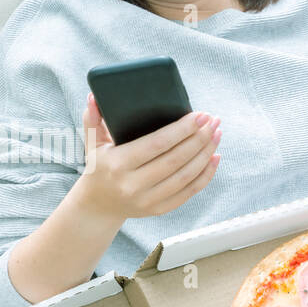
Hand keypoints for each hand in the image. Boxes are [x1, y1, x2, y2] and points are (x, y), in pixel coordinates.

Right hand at [76, 93, 221, 221]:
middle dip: (199, 138)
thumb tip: (94, 96)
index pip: (157, 144)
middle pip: (176, 159)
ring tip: (216, 134)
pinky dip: (205, 175)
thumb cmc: (98, 167)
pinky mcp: (158, 209)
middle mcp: (132, 185)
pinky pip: (188, 192)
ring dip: (206, 154)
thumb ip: (92, 119)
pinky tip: (214, 157)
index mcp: (117, 164)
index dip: (182, 129)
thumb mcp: (91, 143)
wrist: (97, 205)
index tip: (200, 115)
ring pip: (186, 176)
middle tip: (213, 121)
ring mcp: (146, 200)